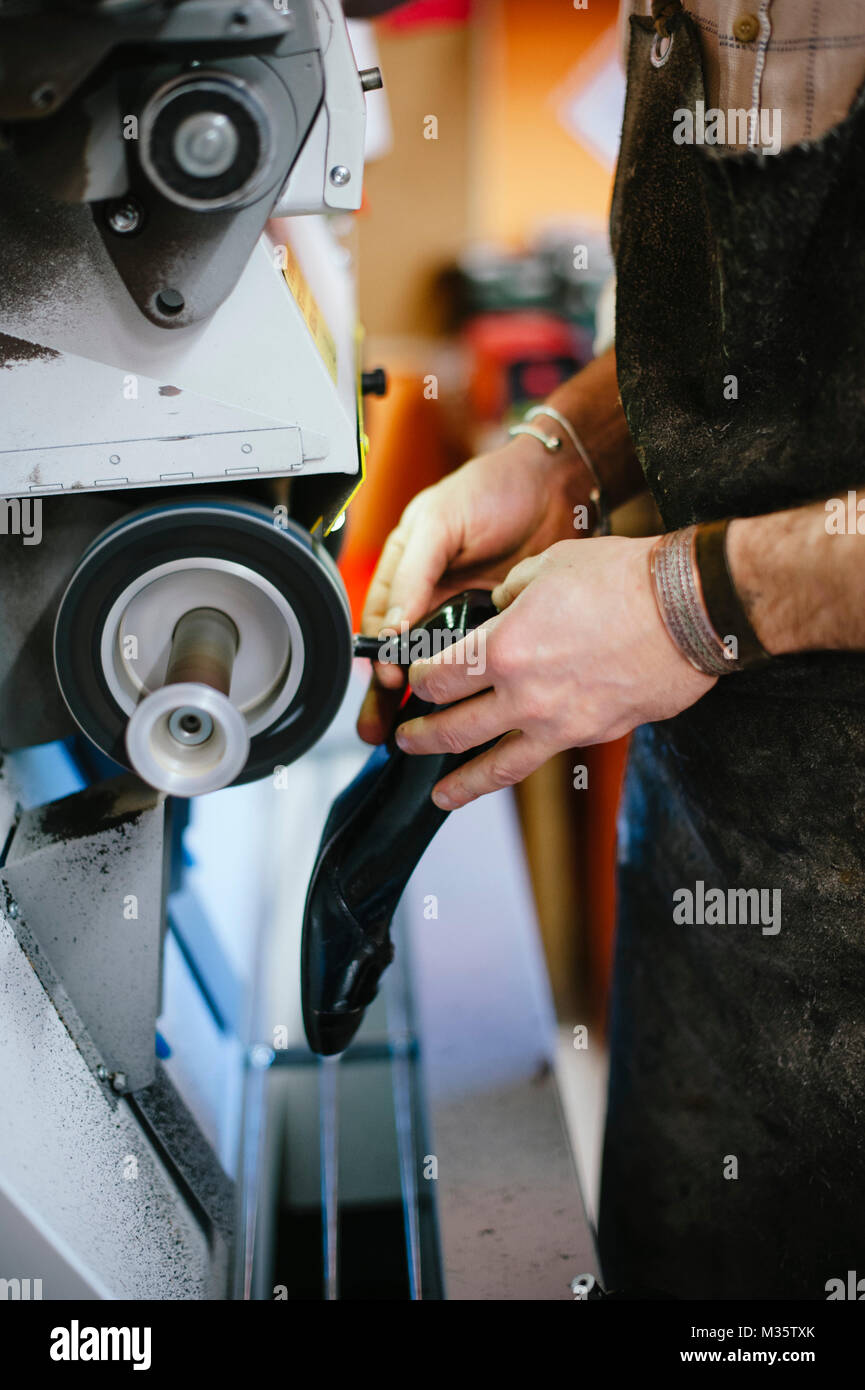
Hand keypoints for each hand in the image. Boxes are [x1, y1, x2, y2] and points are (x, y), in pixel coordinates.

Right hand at [357, 434, 589, 742]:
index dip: (381, 653)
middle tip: (378, 729)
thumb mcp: (441, 522)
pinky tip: (467, 711)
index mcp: (406, 569)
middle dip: (387, 695)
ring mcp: (464, 614)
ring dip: (425, 699)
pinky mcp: (499, 627)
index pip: (382, 621)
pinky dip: (471, 687)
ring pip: (437, 666)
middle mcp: (431, 596)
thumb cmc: (494, 489)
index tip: (387, 679)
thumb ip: (414, 572)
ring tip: (412, 733)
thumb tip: (393, 625)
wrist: (556, 486)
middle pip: (401, 655)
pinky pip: (479, 663)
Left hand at [393, 536, 716, 808]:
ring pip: (493, 766)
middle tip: (404, 737)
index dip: (416, 678)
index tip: (413, 679)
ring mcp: (557, 723)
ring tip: (438, 794)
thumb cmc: (624, 579)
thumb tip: (498, 608)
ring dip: (458, 782)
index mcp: (503, 647)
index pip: (438, 676)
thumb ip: (510, 593)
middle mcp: (523, 694)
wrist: (689, 611)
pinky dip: (513, 775)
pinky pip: (540, 761)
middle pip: (452, 727)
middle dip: (420, 734)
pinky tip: (502, 780)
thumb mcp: (549, 566)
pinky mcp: (590, 736)